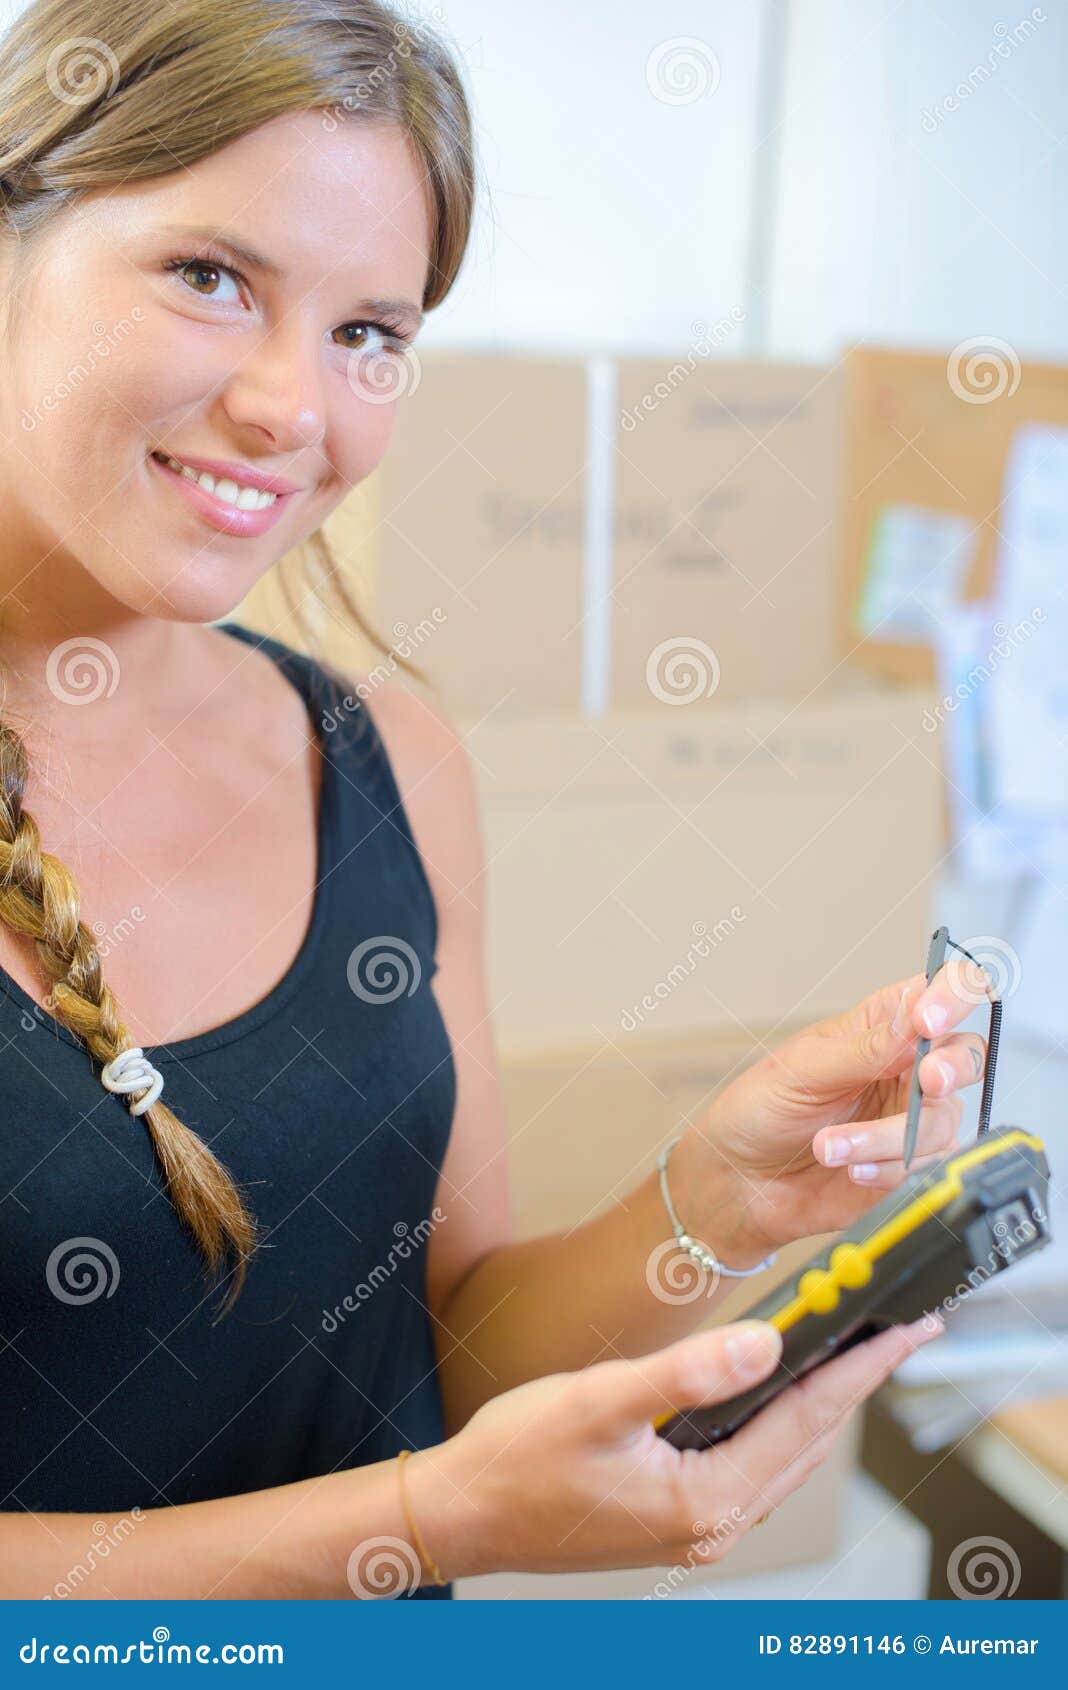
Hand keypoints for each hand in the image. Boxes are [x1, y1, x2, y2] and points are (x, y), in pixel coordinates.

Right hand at [406, 1314, 941, 1580]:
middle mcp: (712, 1525)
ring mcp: (695, 1526)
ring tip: (853, 1352)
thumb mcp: (599, 1402)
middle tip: (897, 1330)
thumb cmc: (517, 1459)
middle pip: (808, 1442)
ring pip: (784, 1456)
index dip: (861, 1368)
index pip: (807, 1421)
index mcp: (705, 1502)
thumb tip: (767, 1343)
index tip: (907, 1328)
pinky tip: (777, 1393)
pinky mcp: (676, 1517)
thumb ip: (687, 1374)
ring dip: (821, 1403)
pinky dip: (779, 1423)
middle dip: (855, 1383)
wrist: (462, 1514)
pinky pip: (753, 1465)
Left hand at [677, 959, 991, 1261]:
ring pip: (942, 1119)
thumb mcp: (805, 1068)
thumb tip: (917, 1017)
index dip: (954, 995)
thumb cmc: (764, 1108)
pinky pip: (929, 1166)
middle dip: (951, 1068)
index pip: (944, 988)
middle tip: (926, 1082)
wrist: (743, 1180)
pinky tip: (850, 1169)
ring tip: (830, 1147)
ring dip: (887, 1137)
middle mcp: (907, 1066)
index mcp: (883, 1022)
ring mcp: (914, 1116)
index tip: (930, 1021)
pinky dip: (888, 1168)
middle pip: (967, 1054)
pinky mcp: (912, 1164)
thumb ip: (865, 1048)